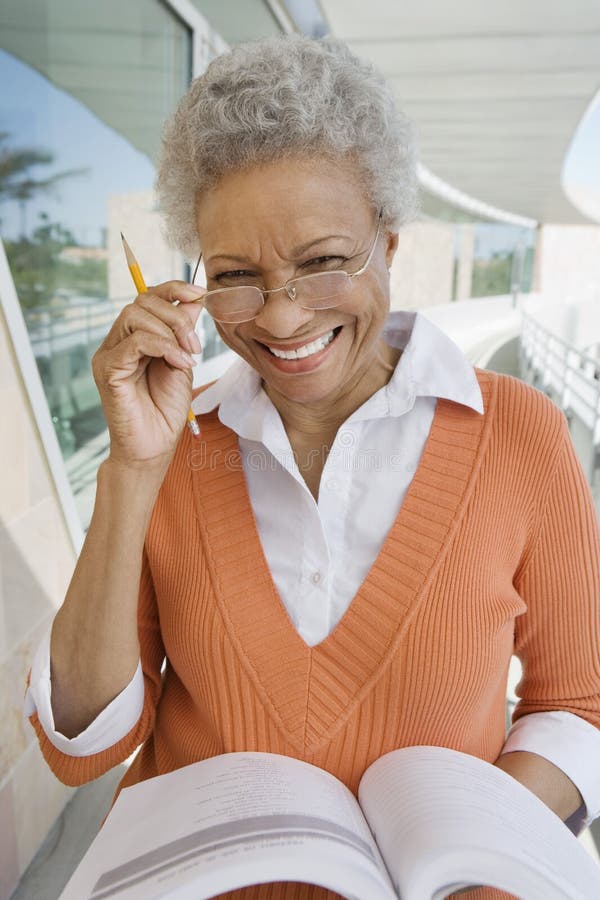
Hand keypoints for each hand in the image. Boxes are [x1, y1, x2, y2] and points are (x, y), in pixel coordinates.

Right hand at [92, 280, 205, 467]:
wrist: (153, 447)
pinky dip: (162, 347)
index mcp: (135, 337)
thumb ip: (184, 334)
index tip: (200, 294)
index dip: (174, 288)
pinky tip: (178, 363)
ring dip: (170, 331)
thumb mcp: (182, 363)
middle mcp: (118, 341)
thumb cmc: (165, 410)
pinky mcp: (107, 369)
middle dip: (176, 316)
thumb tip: (194, 299)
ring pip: (136, 315)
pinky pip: (134, 341)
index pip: (148, 297)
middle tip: (194, 344)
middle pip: (142, 301)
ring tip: (187, 356)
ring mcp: (109, 354)